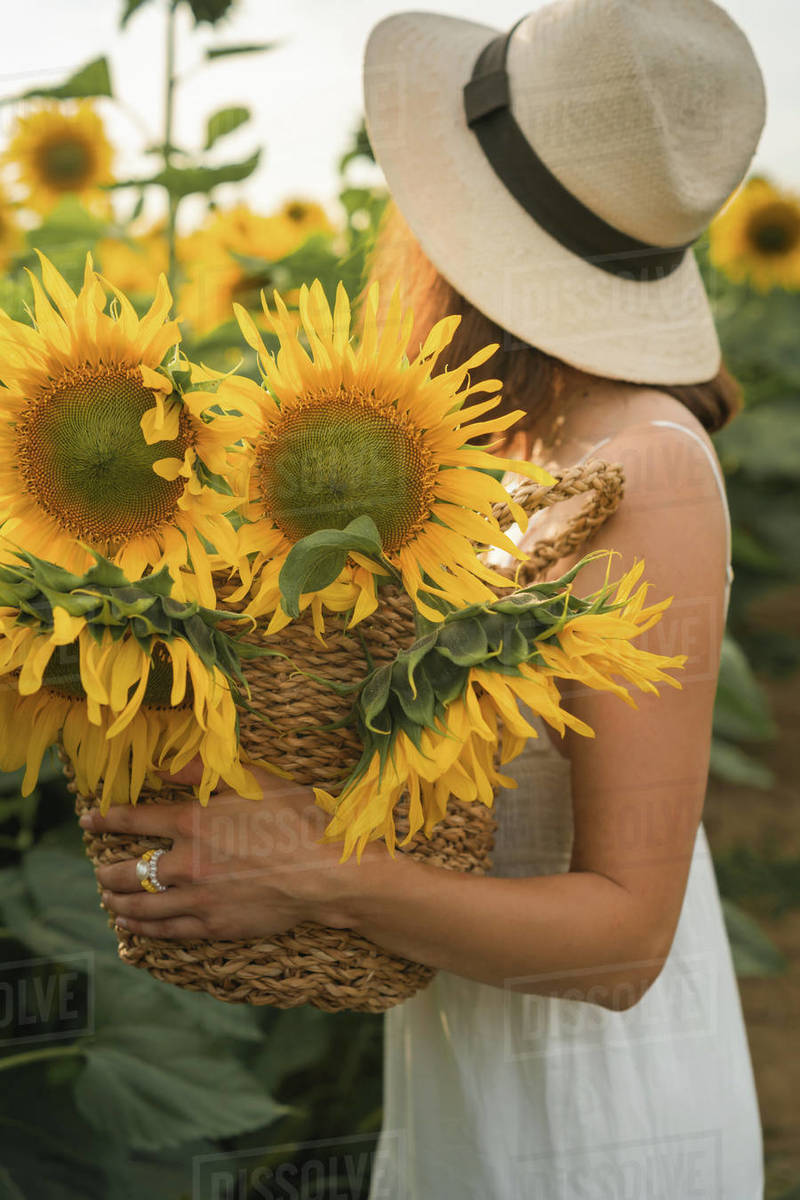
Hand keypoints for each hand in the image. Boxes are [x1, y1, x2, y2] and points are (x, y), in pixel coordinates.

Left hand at [82, 762, 388, 939]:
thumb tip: (162, 763)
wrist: (326, 873)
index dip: (105, 818)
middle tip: (98, 871)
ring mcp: (198, 899)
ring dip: (118, 902)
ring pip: (142, 905)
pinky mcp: (214, 926)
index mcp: (193, 822)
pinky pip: (167, 931)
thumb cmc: (296, 819)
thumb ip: (202, 770)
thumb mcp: (251, 780)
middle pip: (129, 871)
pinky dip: (144, 930)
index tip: (88, 819)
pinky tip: (135, 929)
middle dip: (106, 871)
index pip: (134, 819)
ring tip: (108, 901)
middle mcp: (187, 862)